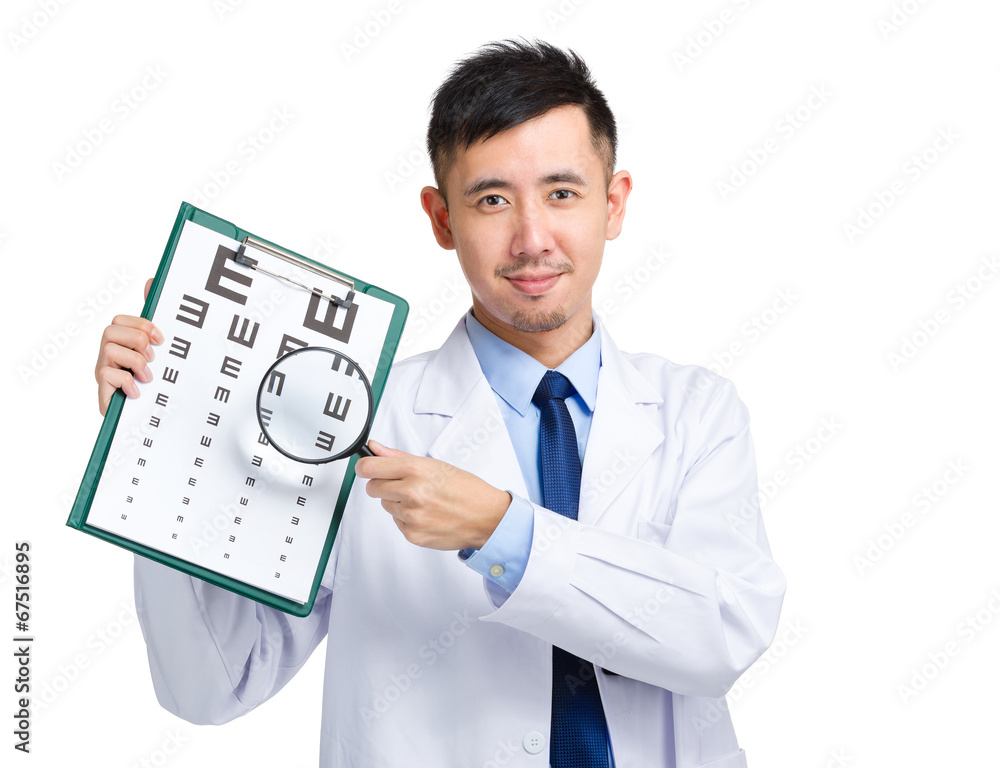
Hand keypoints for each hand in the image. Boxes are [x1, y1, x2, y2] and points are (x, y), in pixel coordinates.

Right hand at [95, 277, 162, 414]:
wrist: (146, 422)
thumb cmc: (154, 383)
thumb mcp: (161, 353)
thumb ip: (155, 322)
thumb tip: (152, 281)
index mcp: (121, 345)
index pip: (119, 320)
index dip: (140, 325)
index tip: (160, 339)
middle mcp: (108, 357)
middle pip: (111, 330)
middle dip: (137, 340)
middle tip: (152, 358)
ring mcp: (103, 374)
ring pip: (110, 350)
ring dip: (135, 362)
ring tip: (147, 376)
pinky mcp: (103, 393)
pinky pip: (108, 375)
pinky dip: (128, 382)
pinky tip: (138, 392)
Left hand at [355, 440, 511, 550]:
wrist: (487, 518)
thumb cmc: (466, 490)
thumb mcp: (435, 465)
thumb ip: (399, 457)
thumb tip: (375, 448)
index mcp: (416, 470)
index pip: (369, 468)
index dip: (365, 467)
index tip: (366, 468)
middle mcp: (411, 493)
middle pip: (373, 487)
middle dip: (384, 485)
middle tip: (404, 484)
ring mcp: (411, 516)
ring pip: (385, 505)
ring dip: (397, 502)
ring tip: (422, 500)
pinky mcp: (412, 534)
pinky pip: (396, 522)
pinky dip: (407, 518)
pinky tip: (426, 513)